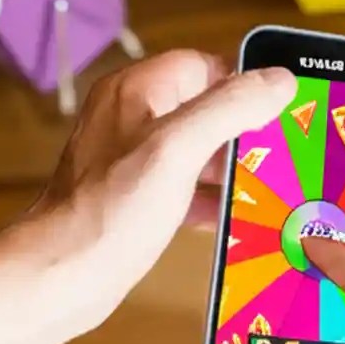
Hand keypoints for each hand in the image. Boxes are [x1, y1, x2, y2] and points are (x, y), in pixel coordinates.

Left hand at [17, 50, 295, 327]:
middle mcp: (131, 117)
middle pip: (204, 107)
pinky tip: (237, 220)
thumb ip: (229, 108)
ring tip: (268, 187)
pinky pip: (184, 186)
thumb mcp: (177, 149)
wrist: (61, 277)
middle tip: (282, 153)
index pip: (204, 65)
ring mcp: (130, 159)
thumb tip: (277, 80)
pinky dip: (211, 199)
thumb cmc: (108, 211)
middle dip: (244, 131)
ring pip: (196, 149)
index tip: (283, 109)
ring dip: (231, 168)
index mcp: (137, 91)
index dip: (245, 85)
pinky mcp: (133, 197)